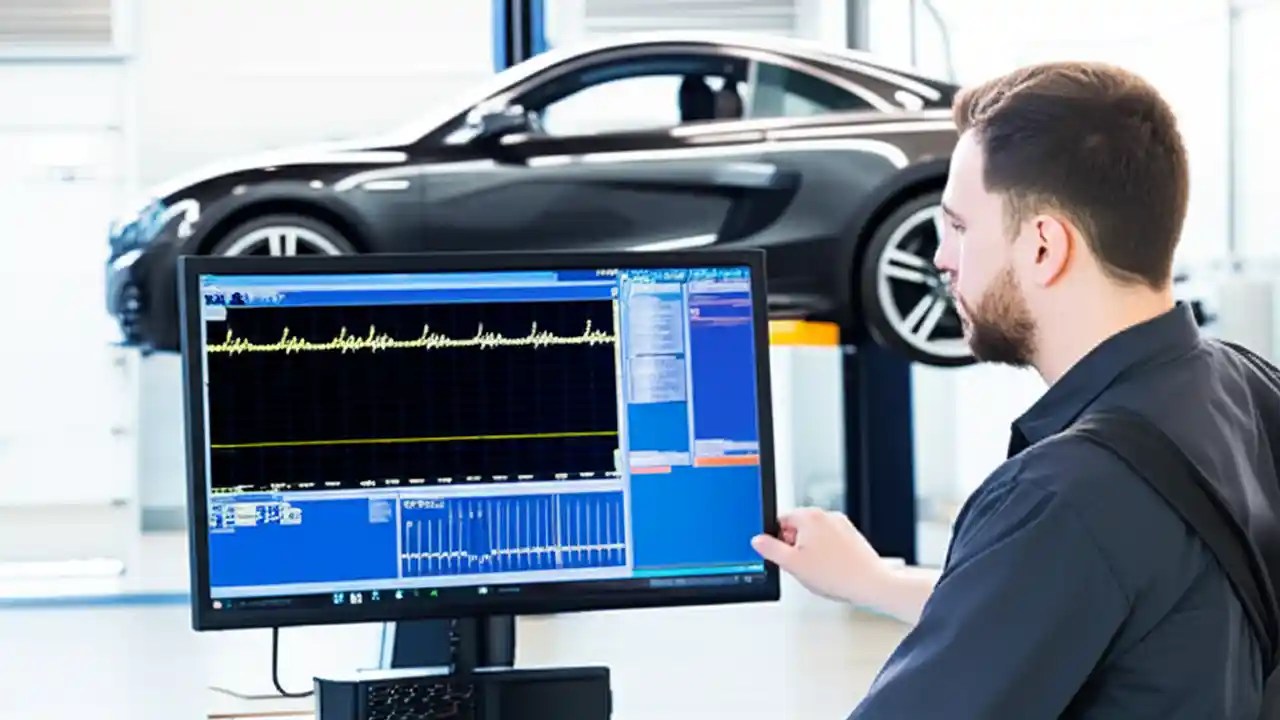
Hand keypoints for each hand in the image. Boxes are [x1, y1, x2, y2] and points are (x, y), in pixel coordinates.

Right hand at [751, 507, 890, 605]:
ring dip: (811, 551)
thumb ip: (770, 550)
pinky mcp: (851, 535)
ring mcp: (840, 524)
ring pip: (814, 536)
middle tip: (803, 566)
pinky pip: (830, 542)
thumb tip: (758, 540)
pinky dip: (827, 554)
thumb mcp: (793, 564)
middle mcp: (826, 515)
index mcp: (809, 516)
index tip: (785, 556)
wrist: (870, 583)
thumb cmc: (836, 574)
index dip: (778, 542)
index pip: (780, 522)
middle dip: (795, 547)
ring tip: (820, 570)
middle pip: (797, 528)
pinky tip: (831, 570)